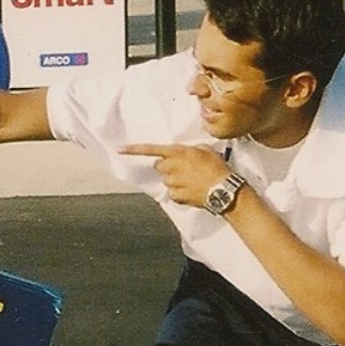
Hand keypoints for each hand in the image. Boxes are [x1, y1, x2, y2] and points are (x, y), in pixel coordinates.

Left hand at [117, 143, 232, 208]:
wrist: (224, 189)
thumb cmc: (217, 167)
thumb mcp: (205, 151)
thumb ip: (190, 151)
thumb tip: (186, 155)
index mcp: (177, 152)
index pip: (151, 150)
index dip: (134, 150)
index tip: (120, 149)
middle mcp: (171, 167)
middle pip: (159, 166)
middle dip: (167, 168)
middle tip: (184, 170)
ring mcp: (172, 182)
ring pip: (167, 181)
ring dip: (176, 181)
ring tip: (194, 182)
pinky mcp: (176, 196)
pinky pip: (173, 194)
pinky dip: (180, 194)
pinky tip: (193, 192)